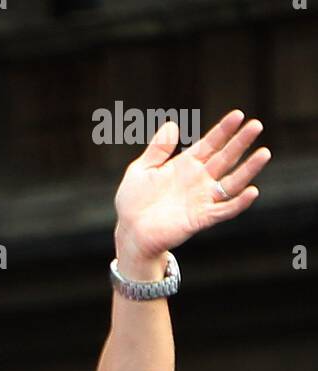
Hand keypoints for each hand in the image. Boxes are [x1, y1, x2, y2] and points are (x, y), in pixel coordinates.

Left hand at [113, 110, 270, 265]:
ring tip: (263, 153)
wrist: (130, 232)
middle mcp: (198, 180)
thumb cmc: (133, 202)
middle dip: (241, 142)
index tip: (238, 115)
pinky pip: (224, 210)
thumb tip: (171, 125)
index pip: (210, 143)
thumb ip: (157, 150)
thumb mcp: (141, 170)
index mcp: (186, 165)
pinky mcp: (201, 219)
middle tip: (256, 125)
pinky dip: (238, 203)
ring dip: (248, 169)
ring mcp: (202, 199)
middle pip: (226, 158)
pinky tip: (252, 192)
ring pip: (231, 182)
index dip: (224, 130)